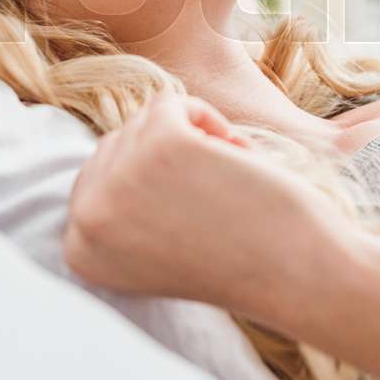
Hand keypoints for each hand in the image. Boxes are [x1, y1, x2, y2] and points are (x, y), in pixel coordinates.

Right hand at [64, 92, 351, 317]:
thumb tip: (106, 149)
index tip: (188, 214)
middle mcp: (88, 218)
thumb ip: (120, 209)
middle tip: (215, 197)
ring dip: (195, 140)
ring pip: (145, 120)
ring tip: (229, 181)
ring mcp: (121, 180)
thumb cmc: (238, 261)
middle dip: (169, 159)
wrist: (299, 277)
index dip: (147, 184)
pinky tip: (238, 156)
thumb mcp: (151, 247)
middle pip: (116, 144)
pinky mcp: (162, 146)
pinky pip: (172, 103)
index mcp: (80, 251)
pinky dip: (209, 119)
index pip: (94, 180)